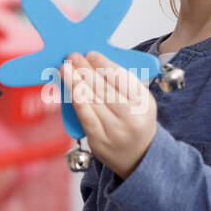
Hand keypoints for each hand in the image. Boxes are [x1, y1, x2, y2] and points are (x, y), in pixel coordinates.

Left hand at [61, 52, 156, 179]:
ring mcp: (115, 130)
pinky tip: (70, 89)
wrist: (139, 156)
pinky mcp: (99, 141)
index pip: (122, 79)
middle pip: (105, 88)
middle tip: (73, 57)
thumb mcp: (138, 100)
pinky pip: (85, 117)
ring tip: (66, 69)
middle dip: (86, 70)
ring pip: (93, 101)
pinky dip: (77, 101)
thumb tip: (93, 62)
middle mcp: (131, 117)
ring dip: (76, 82)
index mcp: (144, 102)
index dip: (105, 65)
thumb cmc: (134, 121)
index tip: (91, 54)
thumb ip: (121, 82)